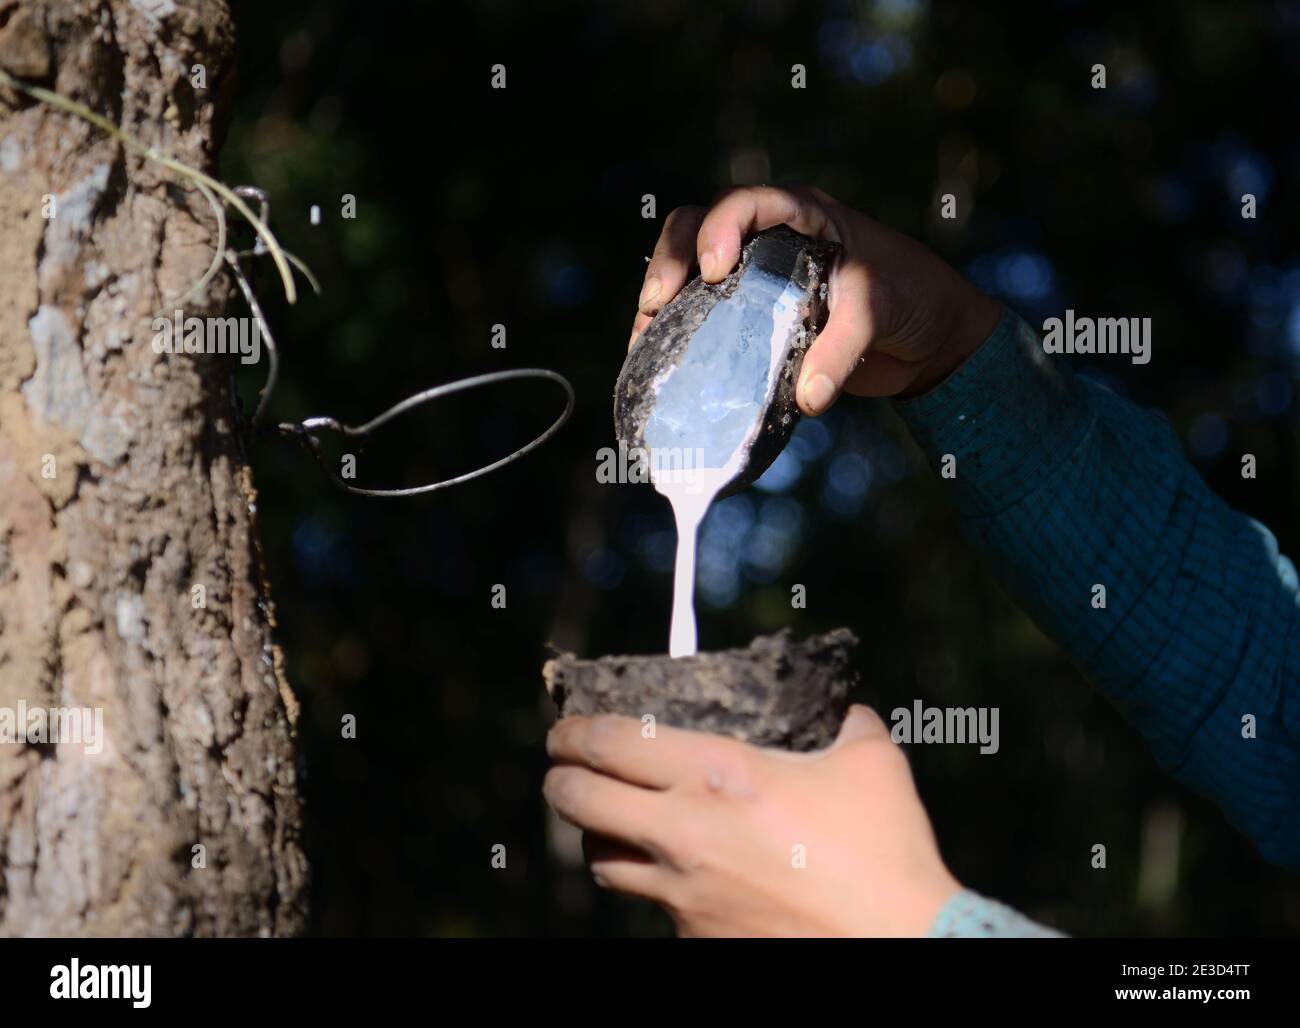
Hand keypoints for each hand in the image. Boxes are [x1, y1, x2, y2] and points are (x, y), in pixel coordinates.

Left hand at [543, 705, 961, 936]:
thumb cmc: (885, 851)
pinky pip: (657, 906)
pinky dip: (660, 887)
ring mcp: (683, 894)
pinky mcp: (696, 939)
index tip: (562, 729)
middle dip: (559, 780)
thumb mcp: (872, 763)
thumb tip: (845, 711)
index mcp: (716, 775)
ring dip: (599, 837)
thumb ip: (848, 725)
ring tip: (612, 825)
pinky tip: (687, 879)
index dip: (573, 731)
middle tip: (562, 771)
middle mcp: (683, 832)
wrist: (900, 944)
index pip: (611, 742)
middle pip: (579, 803)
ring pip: (604, 862)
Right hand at [631, 185, 1001, 407]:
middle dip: (670, 260)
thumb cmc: (911, 298)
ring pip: (689, 269)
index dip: (719, 228)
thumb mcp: (881, 311)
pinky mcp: (750, 317)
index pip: (746, 203)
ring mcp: (754, 276)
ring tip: (644, 337)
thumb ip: (844, 348)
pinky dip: (674, 333)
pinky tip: (655, 360)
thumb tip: (809, 398)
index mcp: (802, 215)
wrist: (927, 336)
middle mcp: (768, 237)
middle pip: (697, 226)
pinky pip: (701, 314)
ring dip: (661, 299)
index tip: (714, 272)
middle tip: (656, 303)